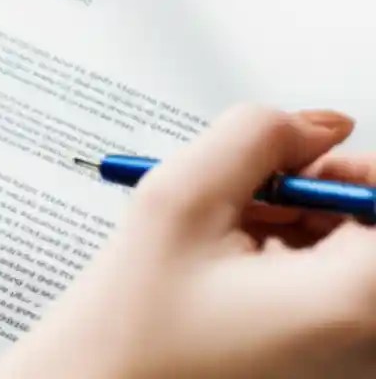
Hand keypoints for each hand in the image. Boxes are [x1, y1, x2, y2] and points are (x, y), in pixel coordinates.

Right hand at [0, 104, 375, 378]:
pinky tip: (231, 275)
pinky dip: (291, 271)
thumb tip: (319, 126)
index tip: (296, 165)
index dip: (347, 170)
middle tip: (242, 205)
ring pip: (351, 262)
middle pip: (373, 232)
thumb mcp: (180, 199)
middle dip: (316, 200)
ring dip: (299, 234)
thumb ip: (255, 135)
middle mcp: (368, 344)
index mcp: (354, 303)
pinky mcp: (325, 368)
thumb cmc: (130, 328)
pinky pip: (333, 299)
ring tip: (223, 246)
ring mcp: (349, 364)